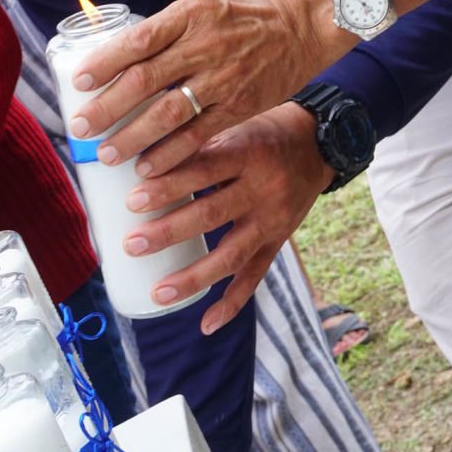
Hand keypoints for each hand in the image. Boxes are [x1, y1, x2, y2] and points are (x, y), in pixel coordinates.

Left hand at [67, 0, 346, 171]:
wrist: (309, 19)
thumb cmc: (253, 10)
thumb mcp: (207, 6)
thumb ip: (172, 32)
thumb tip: (126, 59)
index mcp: (192, 14)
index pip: (137, 41)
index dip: (103, 63)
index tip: (78, 81)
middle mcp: (205, 44)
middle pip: (143, 81)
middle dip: (107, 107)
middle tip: (81, 127)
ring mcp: (224, 77)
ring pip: (167, 113)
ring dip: (132, 136)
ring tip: (108, 153)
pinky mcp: (242, 104)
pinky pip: (199, 134)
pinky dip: (170, 153)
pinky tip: (149, 166)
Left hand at [119, 103, 333, 333]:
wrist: (319, 144)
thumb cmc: (264, 133)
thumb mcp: (237, 127)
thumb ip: (198, 145)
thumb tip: (138, 159)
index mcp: (249, 152)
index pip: (204, 169)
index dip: (169, 185)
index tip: (132, 199)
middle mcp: (264, 188)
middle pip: (212, 215)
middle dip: (169, 232)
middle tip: (132, 244)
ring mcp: (273, 220)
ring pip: (231, 254)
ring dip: (193, 277)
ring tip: (158, 292)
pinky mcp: (278, 241)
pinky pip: (255, 276)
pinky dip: (232, 303)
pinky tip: (206, 323)